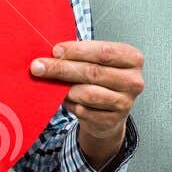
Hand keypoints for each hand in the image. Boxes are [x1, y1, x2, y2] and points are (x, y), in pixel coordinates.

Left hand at [30, 39, 144, 167]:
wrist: (108, 112)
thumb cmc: (99, 80)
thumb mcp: (94, 62)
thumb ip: (78, 55)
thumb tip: (50, 54)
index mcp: (132, 58)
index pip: (104, 52)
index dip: (77, 51)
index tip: (55, 50)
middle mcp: (133, 81)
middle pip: (93, 72)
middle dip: (61, 68)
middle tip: (38, 66)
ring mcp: (125, 102)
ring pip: (88, 94)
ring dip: (65, 89)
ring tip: (54, 85)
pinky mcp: (112, 120)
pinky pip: (83, 111)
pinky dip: (70, 104)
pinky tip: (67, 100)